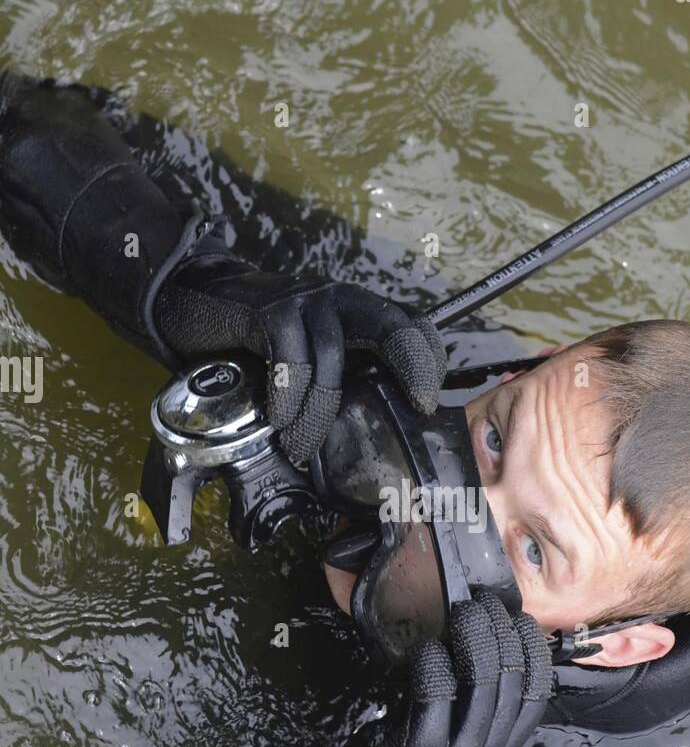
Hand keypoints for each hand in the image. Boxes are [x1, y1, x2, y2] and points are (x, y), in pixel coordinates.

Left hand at [135, 592, 551, 746]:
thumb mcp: (445, 746)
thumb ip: (464, 708)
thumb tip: (475, 644)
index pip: (536, 698)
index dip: (532, 652)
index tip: (517, 618)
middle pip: (510, 685)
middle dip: (501, 634)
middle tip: (483, 603)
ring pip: (481, 689)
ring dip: (472, 641)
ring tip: (462, 613)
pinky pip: (433, 703)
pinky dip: (432, 667)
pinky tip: (426, 649)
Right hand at [153, 237, 447, 463]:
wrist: (204, 299)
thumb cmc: (266, 340)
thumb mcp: (314, 356)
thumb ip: (342, 377)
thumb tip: (368, 434)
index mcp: (359, 313)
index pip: (413, 326)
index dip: (429, 359)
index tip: (428, 401)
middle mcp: (342, 301)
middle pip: (393, 326)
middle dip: (412, 365)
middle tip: (418, 407)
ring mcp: (307, 302)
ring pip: (331, 358)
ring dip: (320, 410)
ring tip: (304, 448)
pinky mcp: (271, 309)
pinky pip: (289, 356)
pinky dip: (287, 395)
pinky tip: (280, 421)